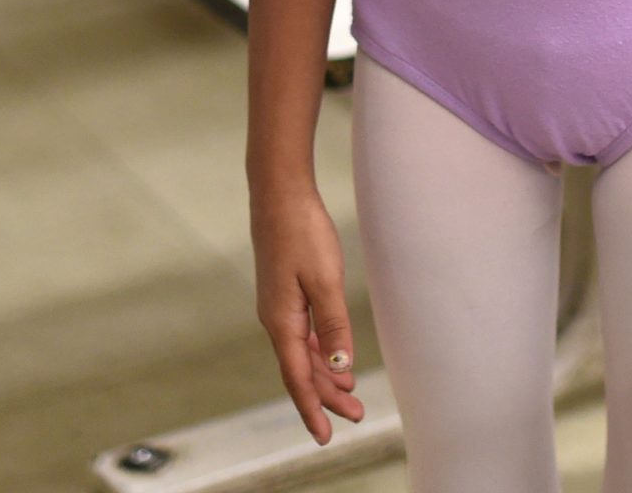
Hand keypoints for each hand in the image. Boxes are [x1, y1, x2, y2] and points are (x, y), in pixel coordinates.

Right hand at [252, 183, 365, 445]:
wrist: (279, 194)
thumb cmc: (302, 232)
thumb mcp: (324, 279)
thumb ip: (333, 323)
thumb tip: (339, 364)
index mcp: (281, 321)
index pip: (297, 377)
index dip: (312, 408)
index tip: (324, 436)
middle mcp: (275, 320)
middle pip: (300, 370)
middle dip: (326, 396)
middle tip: (356, 415)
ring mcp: (278, 307)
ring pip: (301, 353)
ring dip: (325, 375)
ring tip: (350, 394)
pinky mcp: (284, 294)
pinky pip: (302, 335)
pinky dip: (319, 351)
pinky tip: (334, 356)